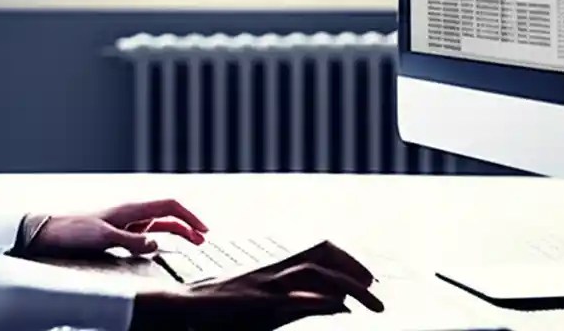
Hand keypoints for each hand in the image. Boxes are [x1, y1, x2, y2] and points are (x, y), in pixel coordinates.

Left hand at [28, 198, 208, 256]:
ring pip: (158, 224)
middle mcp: (131, 213)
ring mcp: (125, 222)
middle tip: (202, 239)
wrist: (49, 231)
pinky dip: (158, 239)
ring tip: (191, 243)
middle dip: (187, 225)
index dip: (189, 216)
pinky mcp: (117, 232)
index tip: (203, 230)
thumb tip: (156, 245)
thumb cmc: (73, 229)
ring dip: (176, 232)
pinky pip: (144, 234)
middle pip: (167, 215)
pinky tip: (159, 248)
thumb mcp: (104, 237)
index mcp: (131, 208)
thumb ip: (132, 241)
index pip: (169, 206)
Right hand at [130, 241, 383, 329]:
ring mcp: (266, 285)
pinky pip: (293, 298)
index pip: (319, 252)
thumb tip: (340, 305)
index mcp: (276, 269)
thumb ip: (303, 304)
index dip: (347, 260)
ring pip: (314, 272)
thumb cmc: (223, 312)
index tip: (369, 277)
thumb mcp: (269, 308)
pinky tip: (339, 307)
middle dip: (354, 270)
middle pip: (322, 258)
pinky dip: (318, 300)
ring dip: (347, 284)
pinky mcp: (258, 303)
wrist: (185, 310)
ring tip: (370, 300)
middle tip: (378, 291)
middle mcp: (274, 271)